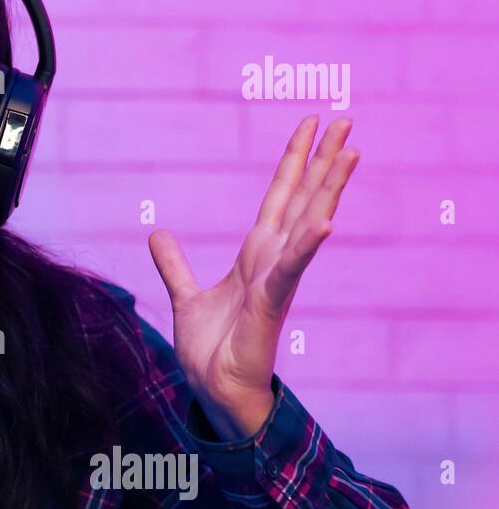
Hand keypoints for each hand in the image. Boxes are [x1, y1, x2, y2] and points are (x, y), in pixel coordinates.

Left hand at [147, 115, 358, 438]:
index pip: (279, 198)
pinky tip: (326, 220)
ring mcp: (276, 281)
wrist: (214, 388)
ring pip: (306, 224)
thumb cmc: (212, 347)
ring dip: (328, 189)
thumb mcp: (186, 296)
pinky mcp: (270, 304)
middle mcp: (273, 261)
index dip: (294, 161)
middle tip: (347, 120)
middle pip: (302, 200)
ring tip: (351, 152)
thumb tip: (157, 233)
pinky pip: (290, 269)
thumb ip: (175, 264)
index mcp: (255, 256)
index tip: (312, 125)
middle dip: (323, 161)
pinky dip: (306, 245)